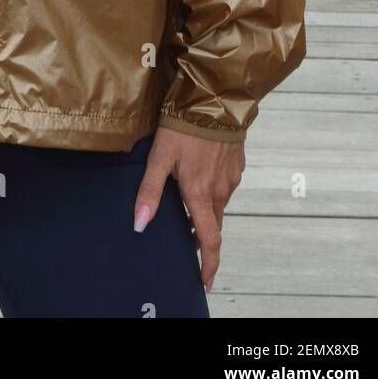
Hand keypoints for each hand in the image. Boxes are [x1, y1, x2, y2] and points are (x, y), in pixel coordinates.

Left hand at [133, 127, 244, 293]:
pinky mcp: (237, 162)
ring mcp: (231, 176)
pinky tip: (201, 173)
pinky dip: (214, 188)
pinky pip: (225, 183)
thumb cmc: (184, 127)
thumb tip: (140, 225)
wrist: (214, 97)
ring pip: (219, 202)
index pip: (209, 240)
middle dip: (202, 235)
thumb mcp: (160, 157)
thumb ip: (149, 192)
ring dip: (207, 208)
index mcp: (201, 194)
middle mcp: (221, 190)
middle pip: (213, 223)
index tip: (205, 281)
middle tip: (188, 241)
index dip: (207, 264)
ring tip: (188, 202)